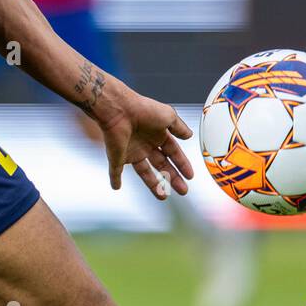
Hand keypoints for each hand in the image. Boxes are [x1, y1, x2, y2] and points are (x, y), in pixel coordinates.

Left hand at [95, 84, 194, 199]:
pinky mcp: (117, 157)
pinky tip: (116, 186)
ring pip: (144, 172)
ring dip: (153, 184)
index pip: (173, 153)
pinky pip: (115, 171)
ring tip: (163, 196)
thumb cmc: (144, 109)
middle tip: (183, 191)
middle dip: (173, 178)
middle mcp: (145, 144)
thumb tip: (190, 135)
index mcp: (158, 134)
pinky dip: (115, 179)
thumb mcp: (168, 116)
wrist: (119, 109)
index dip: (182, 164)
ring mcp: (131, 151)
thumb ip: (179, 127)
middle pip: (161, 165)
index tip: (190, 176)